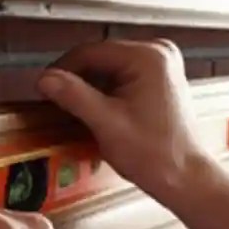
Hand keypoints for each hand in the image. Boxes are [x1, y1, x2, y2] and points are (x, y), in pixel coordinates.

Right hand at [36, 40, 215, 200]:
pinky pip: (122, 75)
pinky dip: (106, 90)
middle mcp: (158, 52)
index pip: (90, 52)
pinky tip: (98, 111)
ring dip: (90, 86)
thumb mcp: (106, 123)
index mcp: (147, 57)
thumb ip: (74, 96)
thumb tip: (45, 78)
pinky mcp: (160, 77)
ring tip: (77, 110)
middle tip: (57, 102)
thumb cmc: (154, 154)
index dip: (62, 69)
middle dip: (77, 79)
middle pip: (100, 57)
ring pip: (109, 67)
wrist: (183, 176)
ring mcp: (161, 64)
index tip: (44, 87)